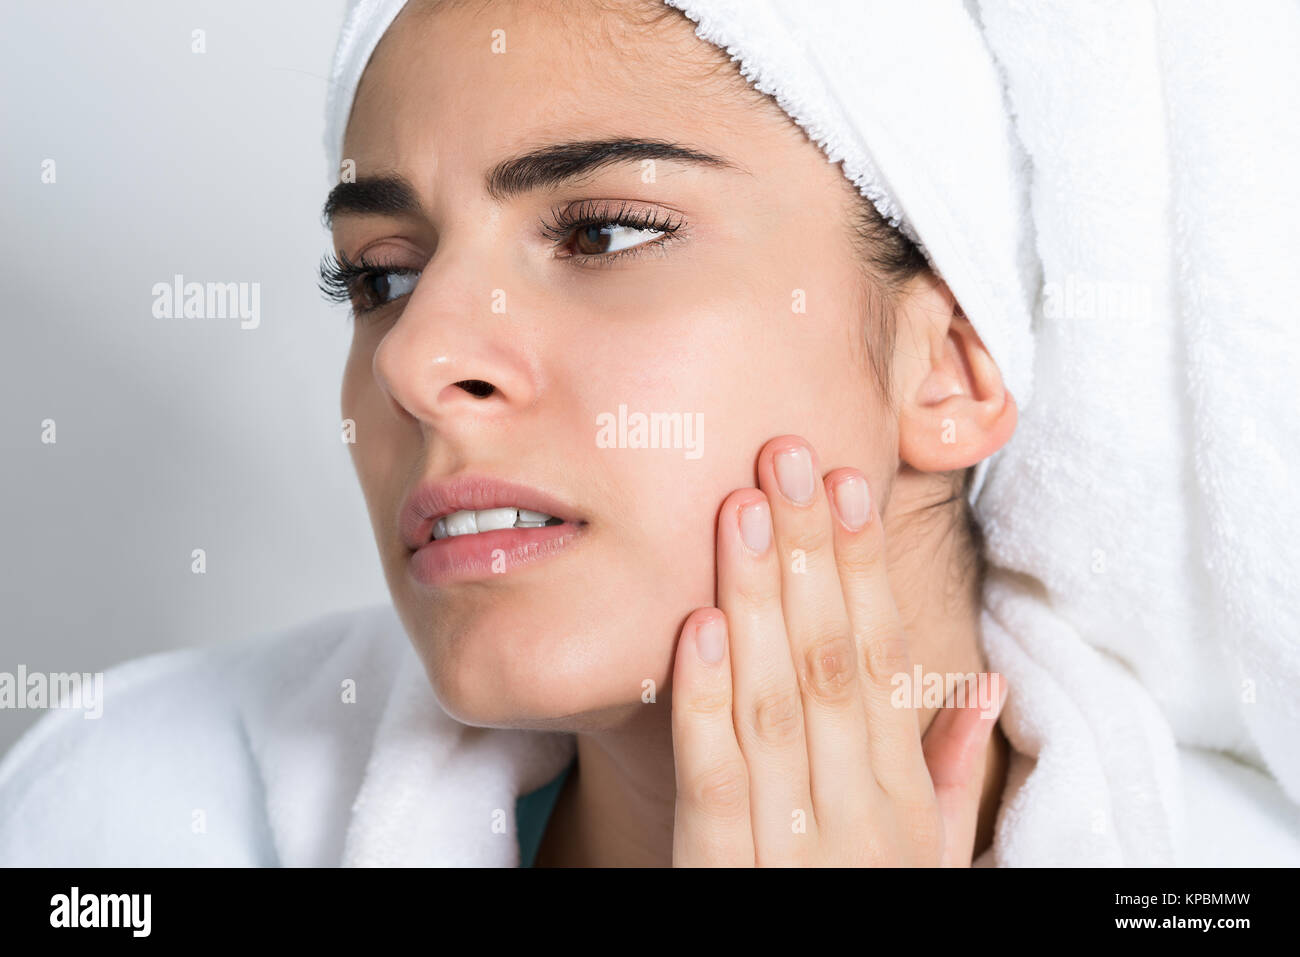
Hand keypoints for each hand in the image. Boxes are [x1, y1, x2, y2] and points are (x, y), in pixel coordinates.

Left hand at [670, 435, 1005, 865]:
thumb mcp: (926, 859)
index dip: (862, 572)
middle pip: (830, 665)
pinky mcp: (726, 881)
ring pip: (775, 706)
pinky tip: (696, 627)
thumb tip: (976, 687)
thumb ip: (950, 778)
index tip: (845, 489)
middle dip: (810, 555)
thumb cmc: (867, 910)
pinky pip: (715, 786)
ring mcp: (795, 847)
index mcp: (899, 801)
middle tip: (786, 456)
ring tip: (743, 510)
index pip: (881, 663)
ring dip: (760, 601)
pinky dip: (706, 704)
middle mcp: (856, 815)